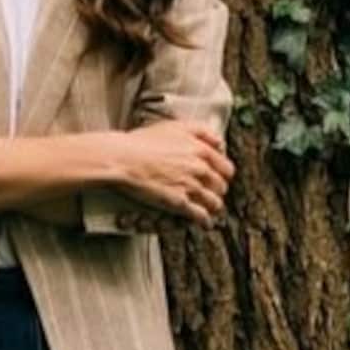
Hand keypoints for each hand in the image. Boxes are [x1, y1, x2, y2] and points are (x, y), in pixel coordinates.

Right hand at [115, 119, 233, 228]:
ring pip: (215, 202)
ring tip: (208, 208)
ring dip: (212, 206)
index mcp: (201, 150)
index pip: (226, 168)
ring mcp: (191, 186)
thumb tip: (220, 143)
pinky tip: (204, 222)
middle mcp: (200, 169)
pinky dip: (205, 221)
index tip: (217, 177)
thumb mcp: (176, 126)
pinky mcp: (180, 203)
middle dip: (216, 190)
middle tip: (210, 192)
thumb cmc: (143, 142)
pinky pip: (201, 216)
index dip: (222, 174)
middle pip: (221, 186)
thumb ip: (202, 132)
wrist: (123, 158)